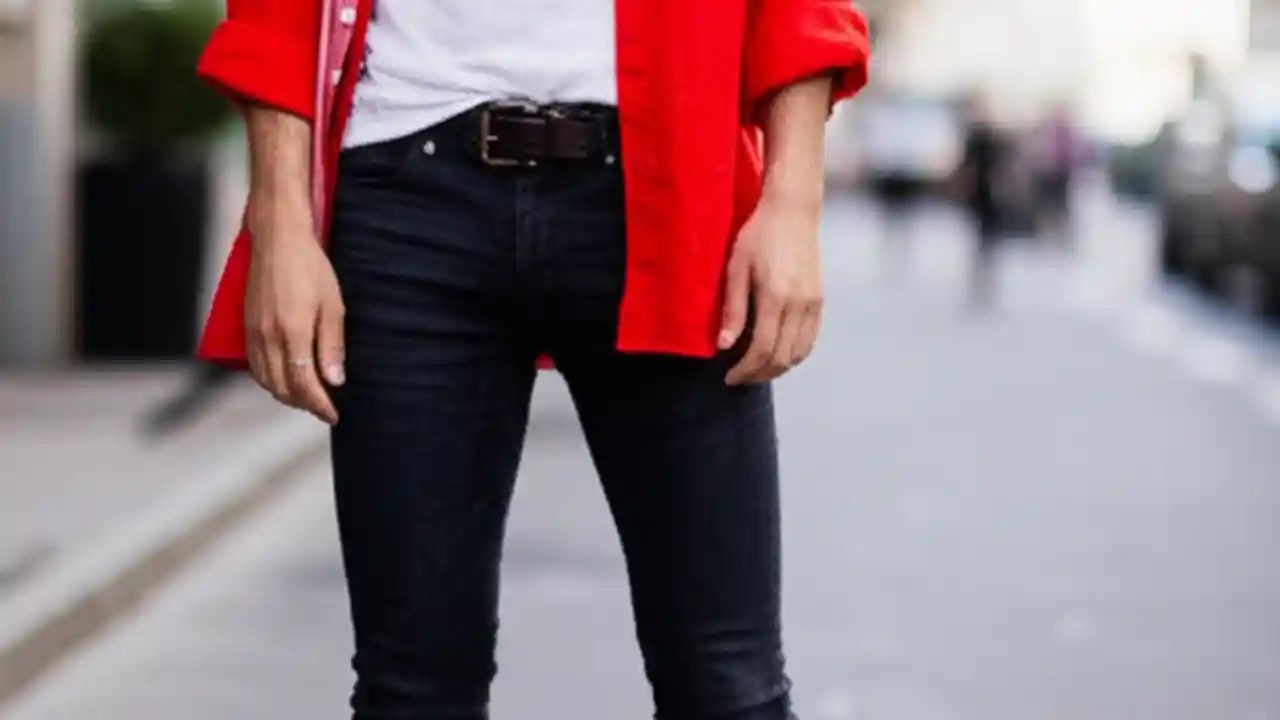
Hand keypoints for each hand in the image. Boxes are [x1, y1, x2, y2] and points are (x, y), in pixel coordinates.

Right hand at [244, 204, 345, 423]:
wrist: (277, 238)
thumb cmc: (310, 266)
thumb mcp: (333, 305)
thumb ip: (331, 346)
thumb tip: (335, 381)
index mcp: (292, 333)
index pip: (304, 385)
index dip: (319, 405)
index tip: (333, 414)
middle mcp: (268, 337)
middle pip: (282, 388)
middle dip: (304, 404)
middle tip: (324, 407)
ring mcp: (253, 332)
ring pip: (265, 380)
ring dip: (286, 394)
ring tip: (308, 396)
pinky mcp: (245, 326)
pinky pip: (254, 365)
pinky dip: (269, 379)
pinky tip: (285, 377)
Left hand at [721, 192, 823, 385]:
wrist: (793, 211)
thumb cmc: (758, 234)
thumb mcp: (736, 267)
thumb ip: (732, 309)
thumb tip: (724, 346)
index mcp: (776, 297)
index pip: (762, 349)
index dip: (745, 370)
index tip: (728, 376)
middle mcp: (799, 304)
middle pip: (782, 358)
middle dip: (758, 374)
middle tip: (739, 377)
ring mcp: (813, 303)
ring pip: (799, 353)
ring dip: (777, 368)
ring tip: (755, 369)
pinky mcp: (820, 300)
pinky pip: (809, 340)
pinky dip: (793, 355)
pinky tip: (776, 353)